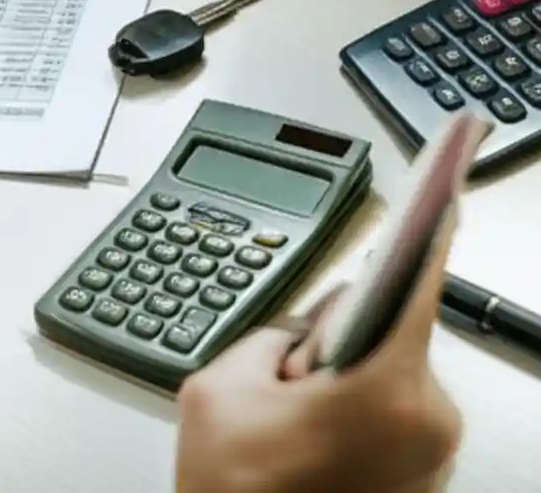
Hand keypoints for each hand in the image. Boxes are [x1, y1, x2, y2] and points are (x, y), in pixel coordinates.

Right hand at [175, 213, 462, 492]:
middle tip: (290, 386)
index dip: (424, 237)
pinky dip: (360, 419)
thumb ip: (271, 334)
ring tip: (296, 426)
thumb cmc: (237, 492)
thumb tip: (303, 329)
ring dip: (349, 386)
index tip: (443, 199)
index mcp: (384, 390)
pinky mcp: (426, 480)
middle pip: (393, 337)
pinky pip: (397, 418)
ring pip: (393, 378)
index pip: (418, 288)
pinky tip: (315, 446)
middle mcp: (428, 424)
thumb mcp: (220, 386)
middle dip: (342, 345)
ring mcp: (433, 457)